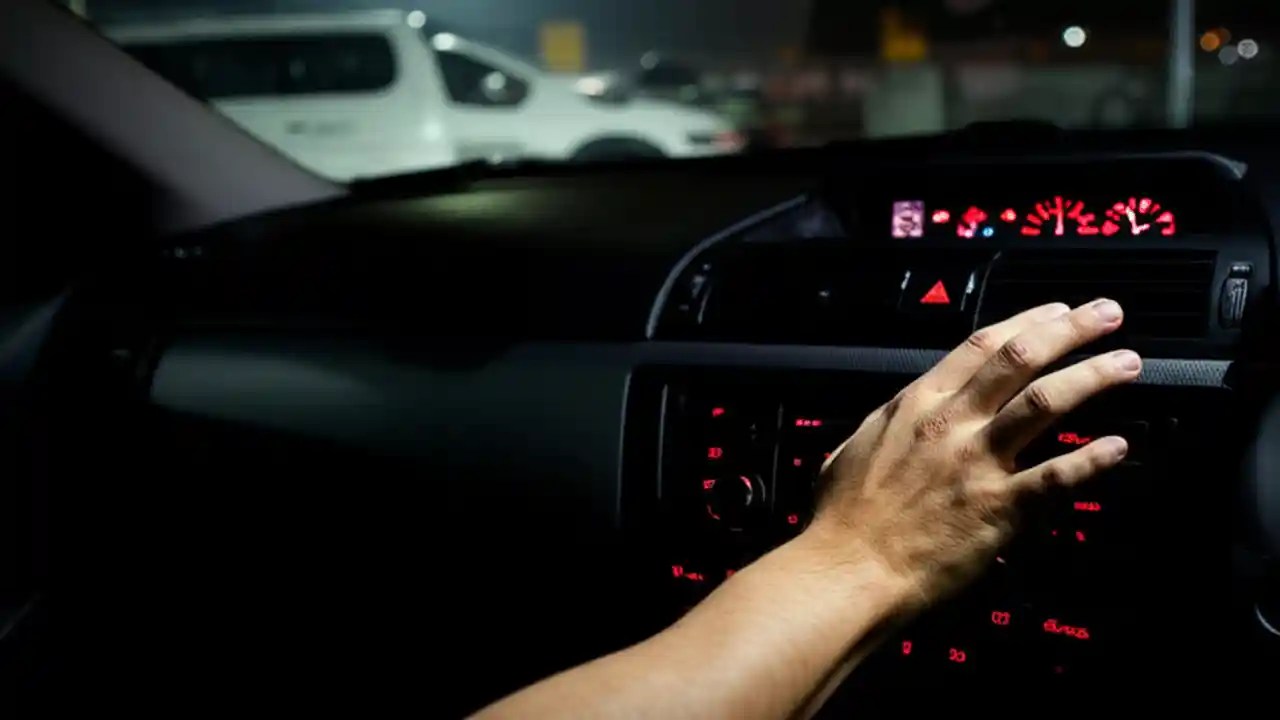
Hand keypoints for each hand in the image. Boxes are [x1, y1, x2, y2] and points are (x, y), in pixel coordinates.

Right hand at [808, 299, 1140, 607]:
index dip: (1025, 321)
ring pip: (1045, 401)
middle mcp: (951, 423)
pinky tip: (1118, 447)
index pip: (980, 346)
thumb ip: (884, 429)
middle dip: (1070, 330)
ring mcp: (977, 462)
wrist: (847, 569)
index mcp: (916, 405)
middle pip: (1020, 358)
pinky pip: (1057, 476)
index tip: (1056, 310)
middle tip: (1106, 315)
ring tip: (1126, 363)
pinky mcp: (999, 507)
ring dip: (1092, 377)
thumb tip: (891, 423)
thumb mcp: (852, 451)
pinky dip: (1092, 459)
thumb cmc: (842, 520)